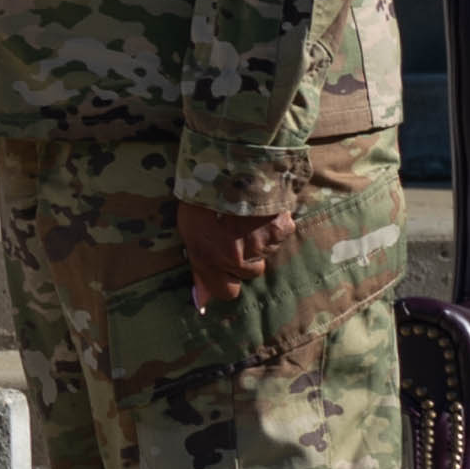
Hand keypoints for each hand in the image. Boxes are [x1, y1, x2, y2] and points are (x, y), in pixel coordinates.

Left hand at [178, 199, 295, 309]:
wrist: (227, 166)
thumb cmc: (201, 196)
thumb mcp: (188, 230)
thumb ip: (199, 265)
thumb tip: (201, 301)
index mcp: (211, 259)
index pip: (226, 293)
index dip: (226, 282)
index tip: (224, 270)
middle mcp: (238, 258)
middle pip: (250, 273)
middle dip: (245, 259)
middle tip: (236, 234)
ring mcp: (261, 245)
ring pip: (266, 254)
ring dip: (260, 242)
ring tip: (247, 218)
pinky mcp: (280, 230)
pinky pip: (280, 235)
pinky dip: (274, 226)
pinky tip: (262, 211)